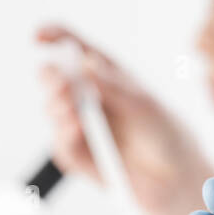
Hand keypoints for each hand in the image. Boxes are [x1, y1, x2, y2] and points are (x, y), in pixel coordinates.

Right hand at [36, 24, 213, 214]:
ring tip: (74, 110)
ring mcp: (79, 125)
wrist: (174, 177)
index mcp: (105, 74)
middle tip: (64, 85)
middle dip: (51, 77)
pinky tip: (77, 130)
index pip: (74, 47)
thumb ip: (115, 86)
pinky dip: (65, 135)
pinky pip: (61, 143)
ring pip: (51, 108)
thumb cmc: (166, 132)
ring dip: (58, 106)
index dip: (54, 37)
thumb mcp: (145, 105)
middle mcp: (87, 96)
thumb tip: (86, 63)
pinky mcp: (76, 154)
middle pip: (53, 77)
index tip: (39, 36)